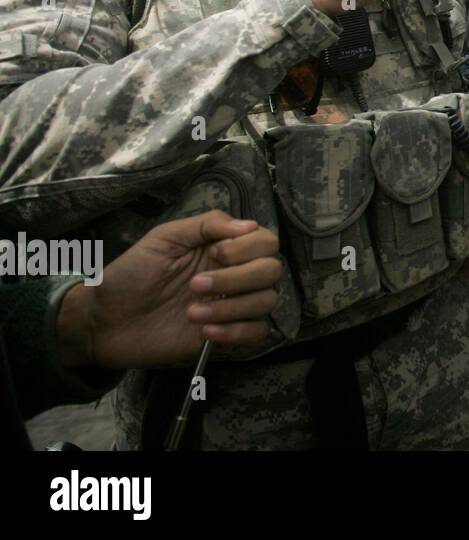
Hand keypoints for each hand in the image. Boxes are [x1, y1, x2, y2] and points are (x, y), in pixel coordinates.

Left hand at [57, 211, 282, 369]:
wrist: (105, 321)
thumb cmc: (131, 274)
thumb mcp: (164, 238)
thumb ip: (206, 224)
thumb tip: (249, 225)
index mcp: (224, 248)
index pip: (266, 241)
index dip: (248, 247)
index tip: (215, 254)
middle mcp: (235, 274)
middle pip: (271, 271)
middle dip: (238, 278)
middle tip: (195, 285)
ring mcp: (232, 306)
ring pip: (266, 302)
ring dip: (232, 308)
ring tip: (191, 313)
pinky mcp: (226, 335)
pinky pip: (256, 333)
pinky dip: (236, 332)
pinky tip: (204, 332)